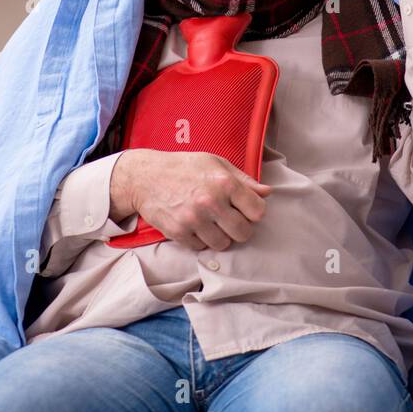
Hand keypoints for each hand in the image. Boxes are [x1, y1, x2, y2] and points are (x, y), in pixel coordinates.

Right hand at [111, 148, 272, 251]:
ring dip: (220, 235)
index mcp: (224, 182)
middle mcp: (211, 202)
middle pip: (243, 233)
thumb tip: (268, 193)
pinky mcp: (179, 233)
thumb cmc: (184, 167)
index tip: (245, 209)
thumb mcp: (215, 163)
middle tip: (229, 218)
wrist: (145, 177)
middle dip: (239, 227)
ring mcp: (194, 220)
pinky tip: (195, 225)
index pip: (258, 212)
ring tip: (211, 221)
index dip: (254, 212)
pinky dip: (201, 240)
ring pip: (224, 244)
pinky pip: (202, 247)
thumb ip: (243, 180)